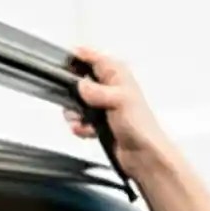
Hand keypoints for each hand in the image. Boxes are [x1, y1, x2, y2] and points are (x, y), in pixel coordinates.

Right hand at [64, 47, 171, 179]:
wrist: (143, 154)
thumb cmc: (141, 126)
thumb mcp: (118, 101)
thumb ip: (96, 91)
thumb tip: (80, 85)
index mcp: (118, 75)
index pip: (95, 57)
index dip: (80, 55)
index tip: (66, 57)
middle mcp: (110, 87)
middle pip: (81, 80)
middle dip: (73, 93)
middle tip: (75, 101)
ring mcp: (104, 104)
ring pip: (77, 102)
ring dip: (75, 113)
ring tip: (82, 120)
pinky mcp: (100, 121)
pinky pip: (80, 119)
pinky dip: (81, 126)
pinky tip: (88, 130)